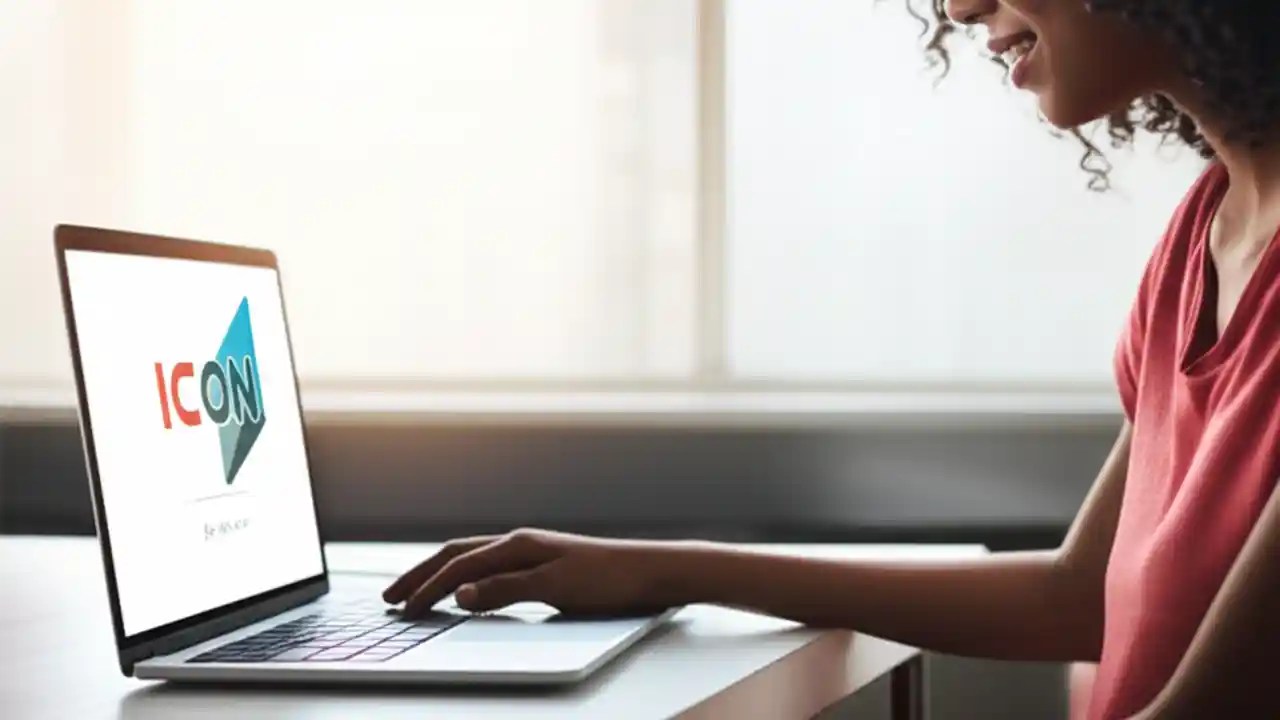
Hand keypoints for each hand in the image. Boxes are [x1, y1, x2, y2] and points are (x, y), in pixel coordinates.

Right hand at [381, 528, 686, 616]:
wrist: (651, 572)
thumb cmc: (609, 580)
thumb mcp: (555, 589)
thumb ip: (505, 590)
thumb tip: (458, 593)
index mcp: (518, 545)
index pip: (459, 566)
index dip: (428, 588)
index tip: (402, 610)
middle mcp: (520, 543)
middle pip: (457, 555)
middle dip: (421, 576)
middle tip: (390, 598)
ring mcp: (532, 552)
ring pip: (472, 558)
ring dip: (439, 574)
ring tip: (415, 591)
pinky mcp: (543, 565)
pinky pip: (490, 566)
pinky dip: (465, 576)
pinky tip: (464, 589)